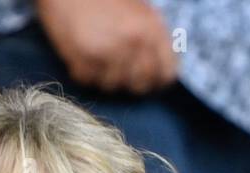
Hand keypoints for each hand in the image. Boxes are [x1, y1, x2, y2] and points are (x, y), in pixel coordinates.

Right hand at [36, 0, 177, 94]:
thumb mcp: (139, 10)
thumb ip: (153, 38)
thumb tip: (160, 68)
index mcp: (151, 28)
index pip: (166, 73)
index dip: (157, 79)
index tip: (150, 79)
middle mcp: (133, 42)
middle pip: (140, 84)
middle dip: (131, 81)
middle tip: (120, 69)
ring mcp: (107, 51)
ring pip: (113, 85)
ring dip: (105, 76)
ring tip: (98, 55)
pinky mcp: (82, 57)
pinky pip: (88, 80)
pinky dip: (84, 71)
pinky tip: (82, 53)